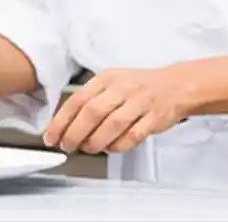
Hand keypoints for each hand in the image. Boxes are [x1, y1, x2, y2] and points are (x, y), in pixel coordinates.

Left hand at [43, 67, 189, 154]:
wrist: (176, 85)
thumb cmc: (138, 86)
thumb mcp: (112, 82)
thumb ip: (91, 99)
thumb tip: (65, 124)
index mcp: (107, 78)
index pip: (77, 99)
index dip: (61, 120)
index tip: (51, 136)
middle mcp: (122, 88)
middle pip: (92, 113)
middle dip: (75, 133)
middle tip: (67, 146)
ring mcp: (140, 102)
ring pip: (112, 125)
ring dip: (95, 142)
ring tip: (87, 149)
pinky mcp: (154, 118)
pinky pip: (133, 135)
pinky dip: (118, 145)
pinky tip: (110, 148)